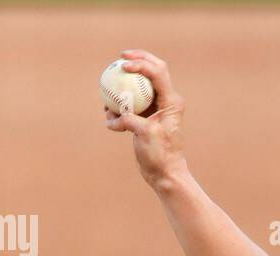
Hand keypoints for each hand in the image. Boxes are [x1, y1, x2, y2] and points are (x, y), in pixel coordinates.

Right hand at [103, 49, 188, 188]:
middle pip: (152, 72)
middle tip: (121, 57)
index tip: (123, 64)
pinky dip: (119, 111)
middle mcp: (166, 102)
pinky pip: (131, 107)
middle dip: (138, 61)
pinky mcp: (147, 119)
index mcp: (171, 101)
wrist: (165, 174)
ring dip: (123, 90)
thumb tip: (114, 115)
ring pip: (138, 89)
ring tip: (108, 98)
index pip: (157, 72)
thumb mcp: (146, 135)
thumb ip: (130, 119)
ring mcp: (156, 110)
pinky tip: (109, 119)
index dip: (141, 63)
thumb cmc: (161, 155)